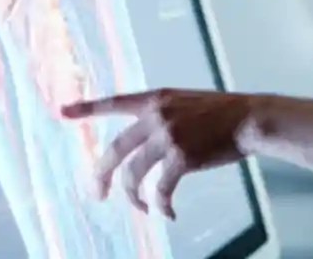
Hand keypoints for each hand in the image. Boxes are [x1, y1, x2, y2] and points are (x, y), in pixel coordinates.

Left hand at [61, 89, 255, 219]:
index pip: (115, 102)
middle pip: (115, 149)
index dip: (87, 108)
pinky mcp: (182, 157)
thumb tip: (146, 139)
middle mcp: (156, 115)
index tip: (62, 111)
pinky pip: (161, 188)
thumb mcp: (187, 102)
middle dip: (102, 175)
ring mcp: (168, 136)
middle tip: (97, 193)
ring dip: (135, 197)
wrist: (250, 117)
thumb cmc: (224, 112)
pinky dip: (162, 205)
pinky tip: (167, 213)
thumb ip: (163, 115)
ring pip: (134, 174)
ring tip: (143, 208)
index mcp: (156, 99)